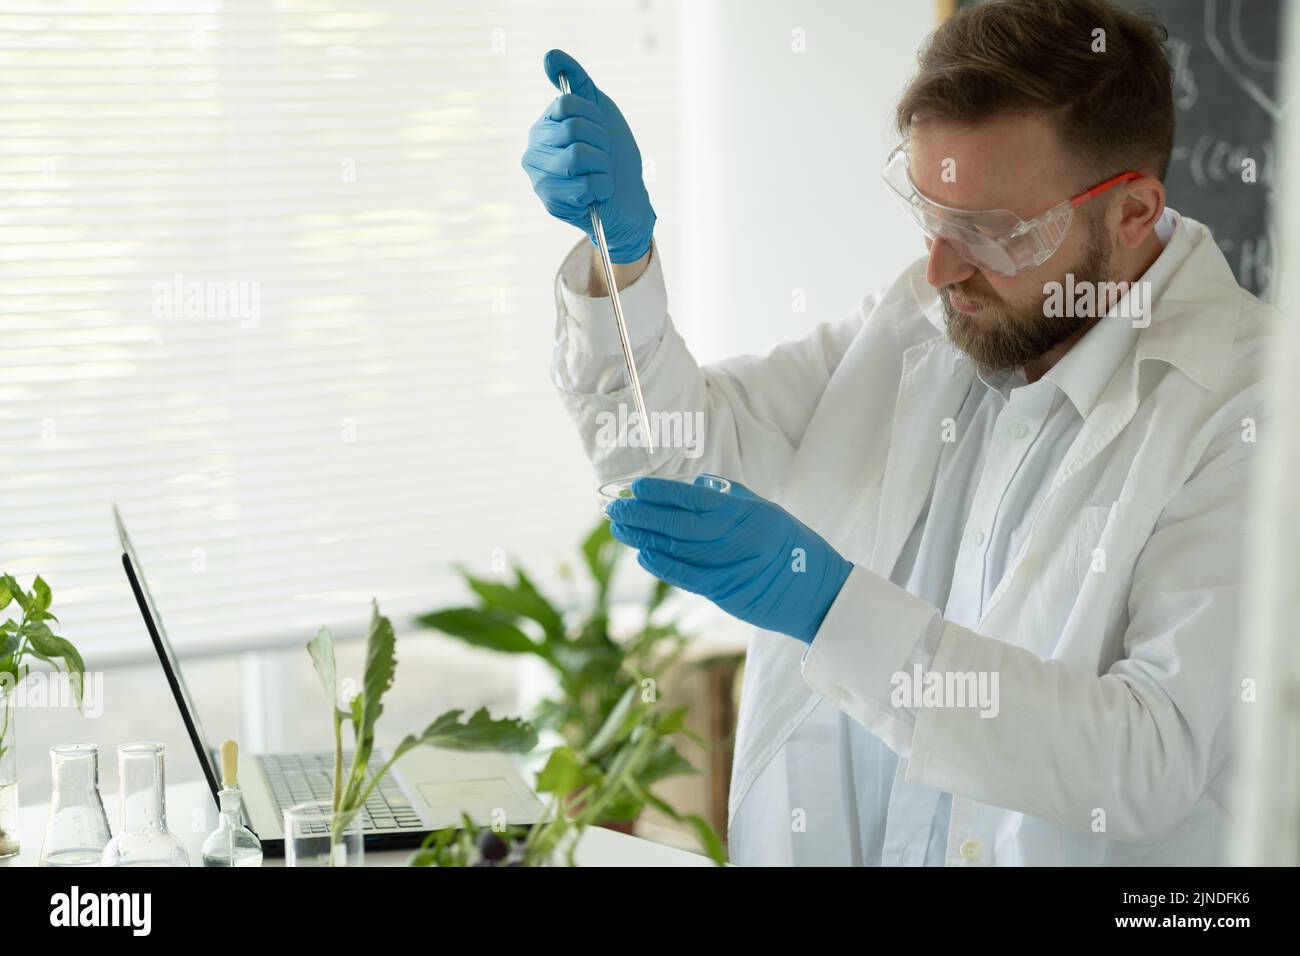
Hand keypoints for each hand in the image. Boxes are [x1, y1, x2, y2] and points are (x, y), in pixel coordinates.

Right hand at [521, 49, 655, 263]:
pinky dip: (603, 188)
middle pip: (573, 128)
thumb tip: (549, 54)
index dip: (594, 117)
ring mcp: (539, 178)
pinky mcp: (551, 203)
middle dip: (602, 143)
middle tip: (603, 158)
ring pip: (577, 156)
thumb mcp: (599, 110)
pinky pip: (585, 185)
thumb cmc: (613, 156)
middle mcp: (533, 151)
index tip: (600, 132)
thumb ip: (576, 80)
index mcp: (543, 126)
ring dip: (603, 166)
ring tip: (601, 175)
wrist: (627, 201)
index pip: (567, 103)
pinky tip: (598, 195)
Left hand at [606, 477, 851, 643]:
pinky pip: (686, 576)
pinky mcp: (724, 591)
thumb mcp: (764, 510)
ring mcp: (729, 564)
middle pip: (678, 522)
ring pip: (676, 548)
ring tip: (619, 527)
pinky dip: (662, 565)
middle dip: (642, 514)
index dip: (661, 492)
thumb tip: (691, 486)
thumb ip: (728, 498)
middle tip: (615, 507)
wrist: (815, 590)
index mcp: (744, 511)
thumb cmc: (789, 546)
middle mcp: (735, 535)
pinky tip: (642, 554)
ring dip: (643, 536)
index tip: (636, 487)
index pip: (693, 498)